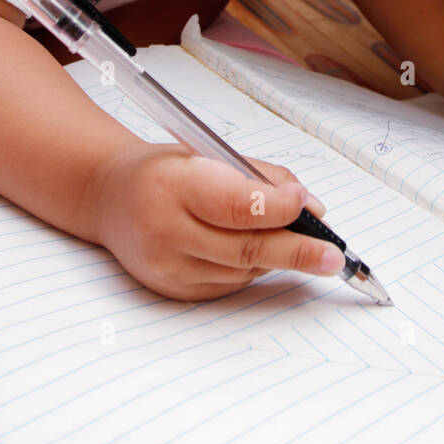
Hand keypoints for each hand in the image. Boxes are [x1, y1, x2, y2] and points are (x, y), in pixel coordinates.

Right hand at [84, 142, 340, 300]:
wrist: (110, 197)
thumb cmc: (165, 170)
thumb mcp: (208, 152)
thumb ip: (260, 177)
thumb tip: (310, 207)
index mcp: (174, 185)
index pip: (235, 204)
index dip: (277, 207)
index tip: (305, 204)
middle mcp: (166, 231)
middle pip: (244, 249)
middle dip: (296, 252)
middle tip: (332, 256)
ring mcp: (169, 268)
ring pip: (243, 271)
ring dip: (276, 257)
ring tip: (296, 240)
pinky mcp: (176, 291)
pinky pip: (230, 284)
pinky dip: (252, 269)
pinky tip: (255, 251)